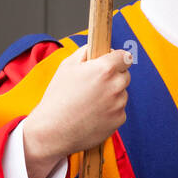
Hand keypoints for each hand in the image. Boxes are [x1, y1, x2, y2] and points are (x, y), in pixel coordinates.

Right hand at [23, 44, 131, 169]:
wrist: (53, 130)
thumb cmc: (58, 96)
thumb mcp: (67, 65)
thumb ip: (86, 51)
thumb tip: (97, 47)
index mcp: (105, 68)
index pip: (125, 56)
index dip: (116, 58)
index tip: (111, 61)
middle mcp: (116, 86)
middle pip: (125, 75)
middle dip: (114, 76)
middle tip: (95, 83)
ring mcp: (119, 104)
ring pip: (121, 94)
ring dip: (112, 94)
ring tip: (89, 101)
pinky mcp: (119, 121)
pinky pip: (119, 110)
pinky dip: (110, 111)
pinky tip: (92, 114)